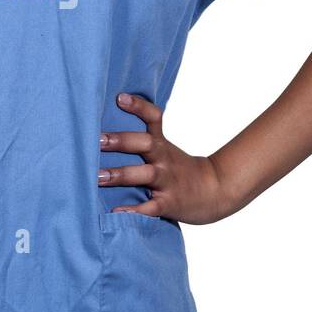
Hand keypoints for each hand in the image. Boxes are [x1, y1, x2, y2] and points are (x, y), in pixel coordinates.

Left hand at [99, 91, 233, 222]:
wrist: (214, 191)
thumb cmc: (180, 169)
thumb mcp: (165, 149)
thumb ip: (142, 139)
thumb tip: (109, 123)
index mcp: (162, 144)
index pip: (154, 118)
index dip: (139, 106)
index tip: (120, 98)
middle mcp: (164, 160)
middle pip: (145, 144)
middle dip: (121, 141)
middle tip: (97, 140)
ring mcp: (167, 181)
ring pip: (144, 174)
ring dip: (120, 175)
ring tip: (98, 177)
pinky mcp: (168, 204)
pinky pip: (150, 207)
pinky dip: (133, 210)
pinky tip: (115, 212)